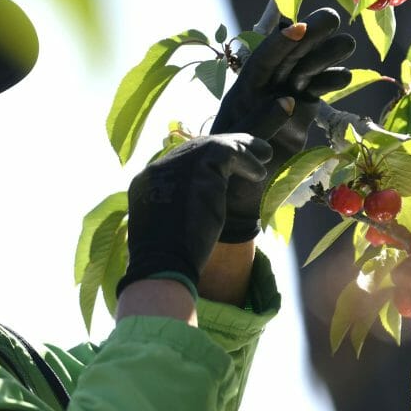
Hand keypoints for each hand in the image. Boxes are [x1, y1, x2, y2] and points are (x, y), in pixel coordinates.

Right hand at [119, 134, 271, 295]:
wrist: (164, 265)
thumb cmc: (168, 259)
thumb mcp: (169, 228)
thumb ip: (180, 208)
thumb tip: (202, 206)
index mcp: (146, 183)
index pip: (179, 163)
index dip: (204, 163)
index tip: (228, 167)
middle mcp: (157, 168)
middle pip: (196, 149)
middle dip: (225, 149)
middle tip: (251, 153)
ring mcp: (176, 164)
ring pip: (213, 146)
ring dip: (242, 149)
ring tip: (264, 155)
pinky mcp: (198, 166)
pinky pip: (228, 152)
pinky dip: (247, 160)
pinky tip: (259, 173)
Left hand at [211, 9, 355, 240]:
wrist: (239, 198)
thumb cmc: (230, 173)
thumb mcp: (237, 148)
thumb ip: (261, 122)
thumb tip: (288, 100)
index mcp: (242, 93)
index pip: (262, 62)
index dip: (280, 44)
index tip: (299, 27)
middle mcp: (264, 90)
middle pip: (288, 58)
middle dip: (309, 37)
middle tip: (332, 18)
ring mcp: (284, 99)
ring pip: (306, 71)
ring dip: (325, 57)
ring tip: (347, 44)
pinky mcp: (299, 113)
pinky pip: (316, 91)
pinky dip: (328, 83)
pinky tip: (344, 77)